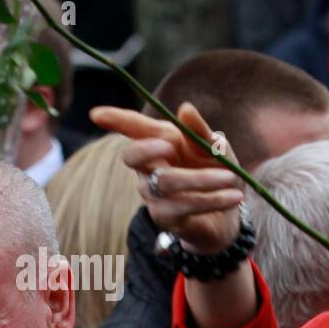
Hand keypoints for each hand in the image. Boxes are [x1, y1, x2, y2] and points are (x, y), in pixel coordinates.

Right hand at [90, 102, 243, 254]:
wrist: (229, 214)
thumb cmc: (219, 172)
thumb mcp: (217, 149)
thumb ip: (201, 132)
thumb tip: (184, 109)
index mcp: (161, 142)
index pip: (133, 129)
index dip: (114, 120)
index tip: (95, 113)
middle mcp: (150, 168)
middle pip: (131, 156)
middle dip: (146, 148)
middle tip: (169, 144)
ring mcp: (153, 194)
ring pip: (166, 182)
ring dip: (202, 178)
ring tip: (230, 177)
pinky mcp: (165, 218)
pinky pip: (184, 206)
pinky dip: (213, 199)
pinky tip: (233, 196)